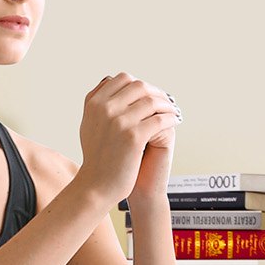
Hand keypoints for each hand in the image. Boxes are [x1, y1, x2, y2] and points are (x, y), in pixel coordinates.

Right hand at [72, 72, 179, 206]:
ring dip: (167, 104)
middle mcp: (104, 108)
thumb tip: (111, 79)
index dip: (140, 84)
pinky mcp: (133, 137)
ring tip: (173, 111)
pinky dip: (171, 118)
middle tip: (166, 101)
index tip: (150, 93)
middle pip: (139, 86)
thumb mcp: (90, 123)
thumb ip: (100, 102)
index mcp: (94, 103)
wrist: (97, 185)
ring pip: (152, 101)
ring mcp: (119, 121)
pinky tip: (175, 122)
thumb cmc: (97, 157)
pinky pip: (159, 119)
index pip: (123, 79)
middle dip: (156, 92)